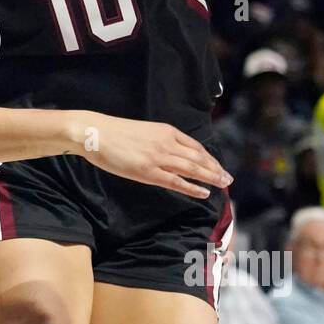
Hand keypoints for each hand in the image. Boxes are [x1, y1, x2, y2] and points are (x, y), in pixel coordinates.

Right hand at [72, 112, 231, 198]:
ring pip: (192, 168)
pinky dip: (192, 187)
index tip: (217, 166)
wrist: (95, 133)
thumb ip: (159, 141)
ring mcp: (158, 157)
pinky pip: (176, 181)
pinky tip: (204, 192)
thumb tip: (170, 154)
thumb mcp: (144, 131)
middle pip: (198, 157)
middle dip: (215, 168)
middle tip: (228, 178)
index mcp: (166, 131)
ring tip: (223, 184)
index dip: (209, 157)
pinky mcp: (148, 171)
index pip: (195, 146)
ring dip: (210, 177)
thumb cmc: (114, 133)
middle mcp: (166, 143)